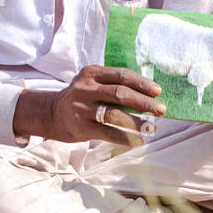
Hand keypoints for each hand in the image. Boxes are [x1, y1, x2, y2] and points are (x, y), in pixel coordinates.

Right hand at [13, 65, 166, 147]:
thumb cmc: (84, 97)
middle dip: (143, 102)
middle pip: (120, 94)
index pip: (121, 75)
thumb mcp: (94, 83)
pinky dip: (125, 138)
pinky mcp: (80, 127)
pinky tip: (138, 140)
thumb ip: (115, 85)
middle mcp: (85, 89)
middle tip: (161, 110)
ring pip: (114, 115)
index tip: (158, 91)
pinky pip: (107, 133)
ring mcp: (81, 109)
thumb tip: (150, 96)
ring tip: (152, 127)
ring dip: (137, 122)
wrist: (51, 114)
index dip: (142, 83)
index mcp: (92, 73)